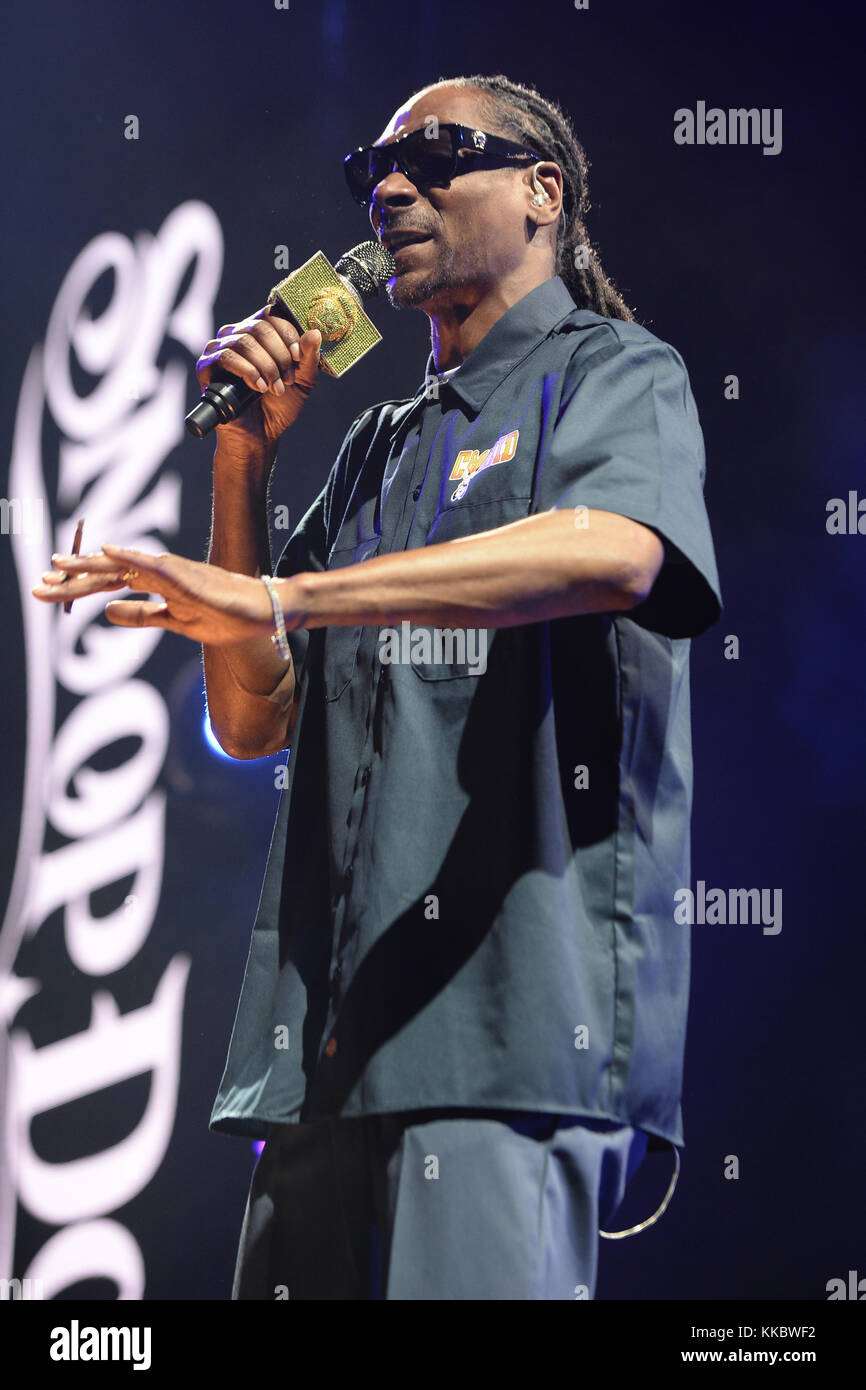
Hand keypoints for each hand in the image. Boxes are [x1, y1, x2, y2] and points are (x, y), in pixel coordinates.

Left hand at [31, 544, 304, 645]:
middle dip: (72, 579)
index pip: (108, 583)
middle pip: (107, 574)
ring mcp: (172, 572)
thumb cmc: (225, 616)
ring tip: (59, 565)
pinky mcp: (187, 577)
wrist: (261, 613)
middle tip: (38, 584)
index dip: (76, 587)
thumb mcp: (175, 623)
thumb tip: (106, 611)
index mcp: (155, 585)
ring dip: (90, 565)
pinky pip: (153, 566)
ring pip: (123, 567)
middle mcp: (158, 572)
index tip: (48, 590)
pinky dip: (130, 557)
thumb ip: (142, 616)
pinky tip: (107, 552)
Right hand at [196, 308, 322, 451]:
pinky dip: (247, 371)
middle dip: (279, 355)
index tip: (298, 357)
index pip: (271, 314)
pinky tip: (258, 387)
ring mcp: (220, 349)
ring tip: (274, 388)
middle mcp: (237, 335)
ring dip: (265, 366)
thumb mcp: (303, 381)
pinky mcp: (207, 366)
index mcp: (259, 333)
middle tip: (286, 379)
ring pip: (244, 341)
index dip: (287, 333)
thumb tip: (314, 332)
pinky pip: (226, 356)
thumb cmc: (279, 405)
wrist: (261, 434)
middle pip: (260, 327)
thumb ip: (309, 357)